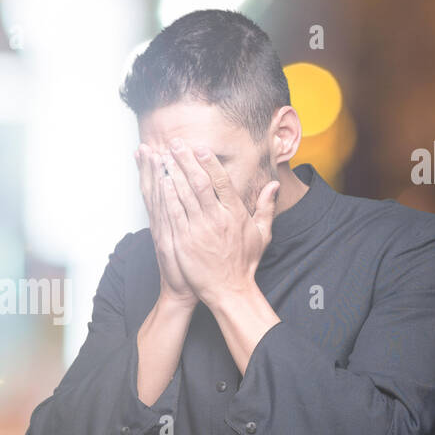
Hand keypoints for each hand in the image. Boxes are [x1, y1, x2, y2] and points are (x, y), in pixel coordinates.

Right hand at [135, 143, 196, 307]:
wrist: (181, 290)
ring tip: (151, 155)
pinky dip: (163, 198)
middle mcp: (161, 223)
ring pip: (157, 199)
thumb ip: (184, 217)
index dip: (152, 171)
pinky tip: (162, 181)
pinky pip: (166, 215)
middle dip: (149, 168)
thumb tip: (186, 199)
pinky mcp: (168, 241)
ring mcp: (163, 231)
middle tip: (145, 146)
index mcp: (166, 221)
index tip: (149, 151)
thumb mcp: (183, 239)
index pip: (157, 189)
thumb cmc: (188, 266)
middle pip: (153, 190)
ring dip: (153, 176)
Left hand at [158, 138, 279, 304]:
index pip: (221, 181)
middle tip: (175, 143)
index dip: (209, 162)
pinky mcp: (184, 241)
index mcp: (235, 214)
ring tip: (163, 156)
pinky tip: (160, 181)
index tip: (200, 148)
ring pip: (184, 194)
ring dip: (173, 172)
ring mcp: (199, 230)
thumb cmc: (244, 264)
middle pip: (199, 182)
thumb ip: (266, 206)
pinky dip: (167, 195)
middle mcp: (217, 219)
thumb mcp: (262, 234)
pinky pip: (174, 213)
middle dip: (186, 160)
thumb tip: (274, 185)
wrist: (229, 290)